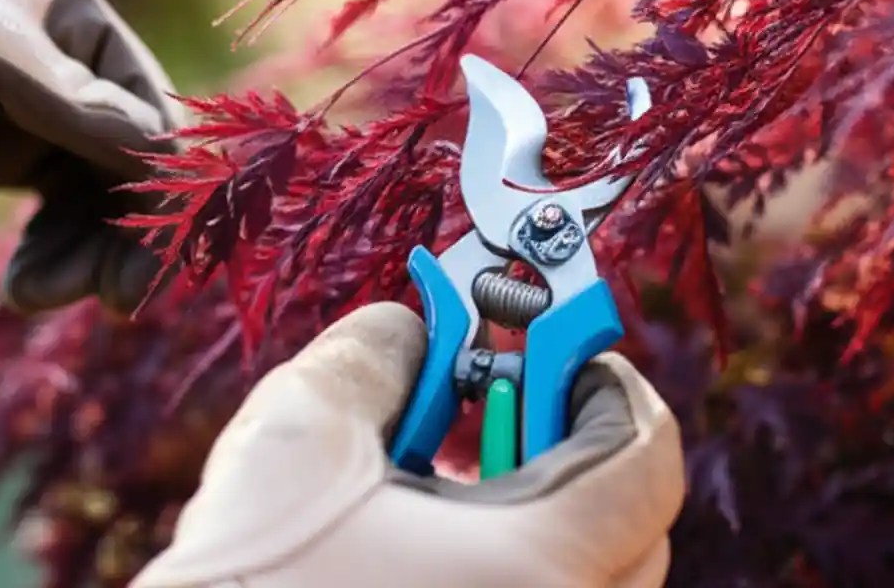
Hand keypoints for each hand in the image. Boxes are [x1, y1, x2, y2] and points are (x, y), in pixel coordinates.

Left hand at [0, 0, 180, 312]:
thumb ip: (80, 106)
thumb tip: (164, 155)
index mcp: (87, 29)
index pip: (150, 113)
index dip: (161, 182)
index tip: (158, 244)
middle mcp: (82, 75)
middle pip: (128, 168)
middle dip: (121, 235)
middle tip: (118, 298)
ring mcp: (50, 121)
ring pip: (93, 202)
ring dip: (80, 256)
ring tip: (39, 298)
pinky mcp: (17, 161)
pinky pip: (54, 218)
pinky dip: (47, 255)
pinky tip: (24, 288)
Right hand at [130, 303, 684, 587]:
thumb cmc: (250, 587)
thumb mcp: (297, 438)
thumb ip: (374, 355)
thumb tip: (411, 331)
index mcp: (540, 568)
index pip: (644, 457)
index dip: (605, 381)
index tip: (555, 349)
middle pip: (633, 523)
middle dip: (572, 440)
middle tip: (498, 398)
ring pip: (589, 578)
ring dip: (541, 503)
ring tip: (450, 466)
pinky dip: (515, 559)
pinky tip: (432, 534)